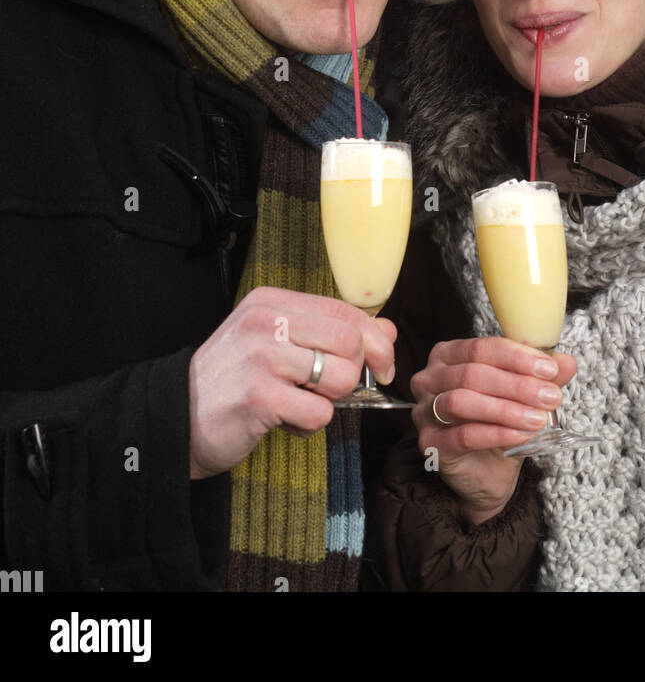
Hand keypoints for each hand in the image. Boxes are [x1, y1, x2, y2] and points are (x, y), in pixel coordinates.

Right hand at [188, 286, 396, 478]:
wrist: (175, 417)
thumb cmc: (233, 379)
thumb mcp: (276, 340)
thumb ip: (327, 331)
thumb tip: (387, 331)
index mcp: (272, 301)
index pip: (345, 310)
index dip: (375, 340)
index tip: (384, 365)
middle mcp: (265, 321)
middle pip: (350, 341)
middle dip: (354, 372)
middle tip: (331, 389)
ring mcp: (260, 357)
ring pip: (341, 377)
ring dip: (331, 401)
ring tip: (301, 403)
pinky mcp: (258, 397)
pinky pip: (319, 414)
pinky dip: (310, 426)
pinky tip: (284, 421)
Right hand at [410, 337, 576, 524]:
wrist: (488, 475)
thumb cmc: (500, 425)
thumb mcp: (524, 397)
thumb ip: (540, 378)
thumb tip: (566, 361)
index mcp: (448, 356)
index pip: (481, 348)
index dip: (517, 357)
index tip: (549, 369)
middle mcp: (429, 379)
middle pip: (472, 373)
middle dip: (516, 384)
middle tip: (550, 396)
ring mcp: (425, 412)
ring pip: (462, 401)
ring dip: (506, 408)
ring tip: (538, 418)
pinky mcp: (430, 444)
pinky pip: (463, 434)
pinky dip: (496, 433)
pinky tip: (521, 434)